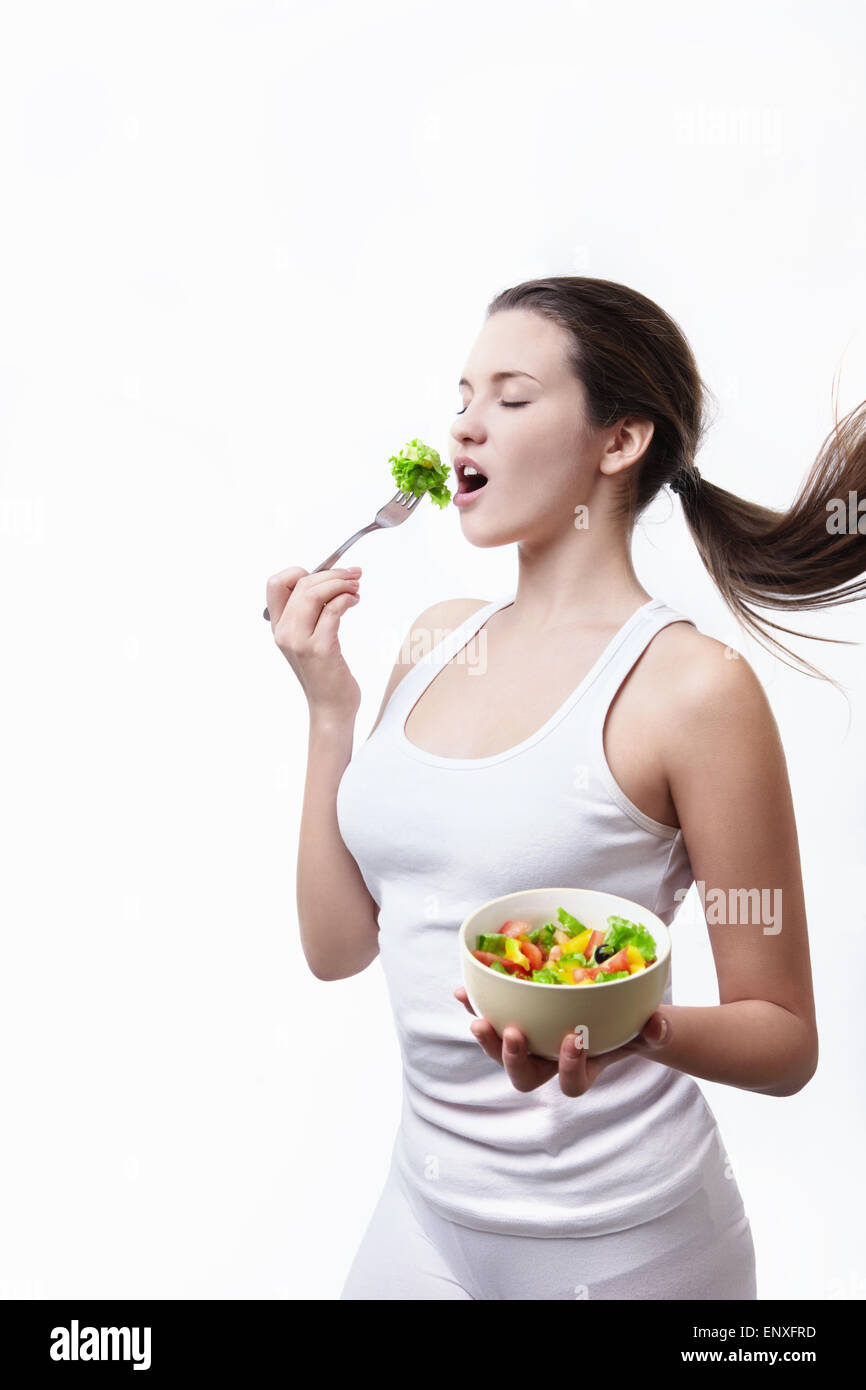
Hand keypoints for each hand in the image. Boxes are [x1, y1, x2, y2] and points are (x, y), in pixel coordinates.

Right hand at [265, 565, 362, 717]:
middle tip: (353, 575)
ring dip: (341, 583)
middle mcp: (284, 632)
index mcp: (278, 627)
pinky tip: (354, 601)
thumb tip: (329, 582)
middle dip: (332, 573)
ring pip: (314, 592)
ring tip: (355, 588)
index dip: (299, 572)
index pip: (275, 584)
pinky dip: (346, 598)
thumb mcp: (308, 641)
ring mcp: (300, 641)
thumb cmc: (325, 674)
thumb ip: (310, 615)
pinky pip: (333, 610)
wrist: (330, 707)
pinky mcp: (320, 648)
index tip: (324, 576)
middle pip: (301, 584)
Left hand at [453, 986, 670, 1095]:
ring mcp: (530, 1043)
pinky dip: (476, 1007)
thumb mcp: (648, 1028)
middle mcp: (549, 1061)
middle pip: (525, 1076)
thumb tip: (659, 1024)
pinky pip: (491, 1018)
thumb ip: (657, 1030)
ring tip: (479, 1018)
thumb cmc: (633, 1026)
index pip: (572, 1083)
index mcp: (581, 1068)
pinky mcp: (514, 1019)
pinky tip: (463, 992)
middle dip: (514, 1058)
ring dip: (488, 1038)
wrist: (614, 1013)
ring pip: (501, 1053)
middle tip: (515, 1032)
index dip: (569, 1067)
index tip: (574, 1038)